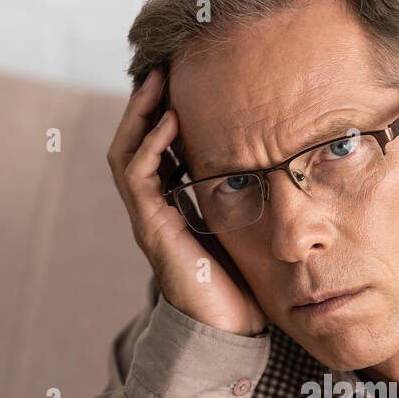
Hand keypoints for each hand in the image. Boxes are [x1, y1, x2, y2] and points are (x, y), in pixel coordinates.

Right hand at [106, 69, 265, 334]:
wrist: (233, 329)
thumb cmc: (243, 283)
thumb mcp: (244, 226)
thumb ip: (243, 195)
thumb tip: (272, 159)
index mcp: (171, 207)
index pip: (154, 151)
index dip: (158, 115)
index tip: (178, 81)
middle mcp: (153, 210)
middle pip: (132, 145)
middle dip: (142, 106)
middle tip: (161, 68)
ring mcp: (149, 220)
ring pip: (127, 156)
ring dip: (140, 116)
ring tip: (157, 82)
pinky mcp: (153, 231)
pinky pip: (140, 180)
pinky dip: (152, 147)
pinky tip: (170, 123)